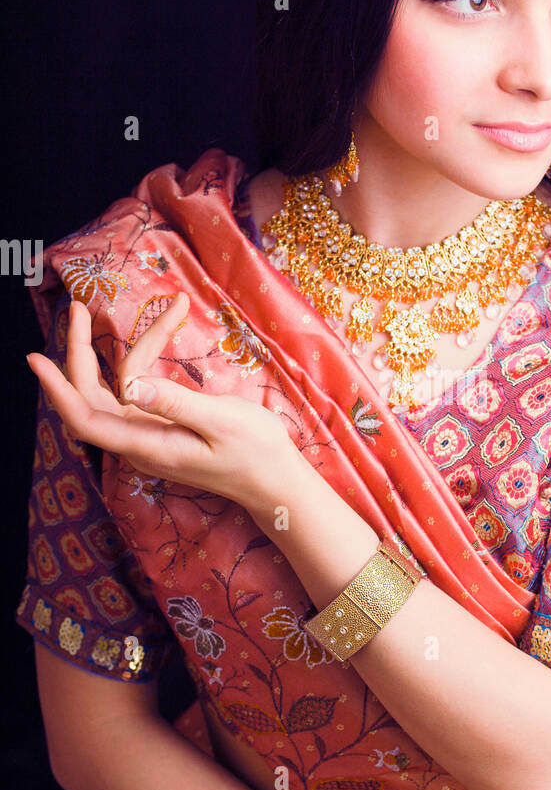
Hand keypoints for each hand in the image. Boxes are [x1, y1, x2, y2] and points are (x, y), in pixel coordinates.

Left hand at [25, 293, 296, 508]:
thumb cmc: (256, 451)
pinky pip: (134, 394)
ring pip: (112, 392)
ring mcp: (148, 437)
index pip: (86, 418)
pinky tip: (156, 338)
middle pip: (90, 399)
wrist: (274, 480)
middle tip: (78, 308)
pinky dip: (140, 363)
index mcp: (148, 445)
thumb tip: (131, 385)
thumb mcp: (222, 420)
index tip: (37, 358)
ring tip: (124, 314)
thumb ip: (176, 403)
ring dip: (112, 353)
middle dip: (80, 353)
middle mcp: (139, 443)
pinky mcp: (160, 430)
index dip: (58, 389)